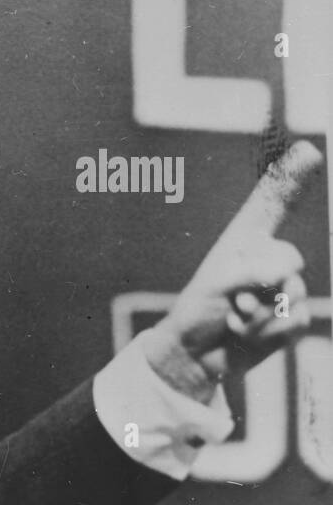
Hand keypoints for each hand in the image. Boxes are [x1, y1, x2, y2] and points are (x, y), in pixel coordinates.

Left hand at [144, 140, 323, 403]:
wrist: (197, 354)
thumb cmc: (199, 311)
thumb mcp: (217, 283)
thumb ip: (253, 271)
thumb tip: (286, 274)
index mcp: (247, 241)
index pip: (273, 204)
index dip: (291, 178)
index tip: (307, 151)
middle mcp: (271, 258)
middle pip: (287, 258)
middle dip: (259, 281)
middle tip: (231, 298)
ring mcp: (287, 288)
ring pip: (289, 295)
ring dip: (253, 314)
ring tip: (233, 318)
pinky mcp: (294, 318)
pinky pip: (291, 322)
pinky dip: (263, 332)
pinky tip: (246, 334)